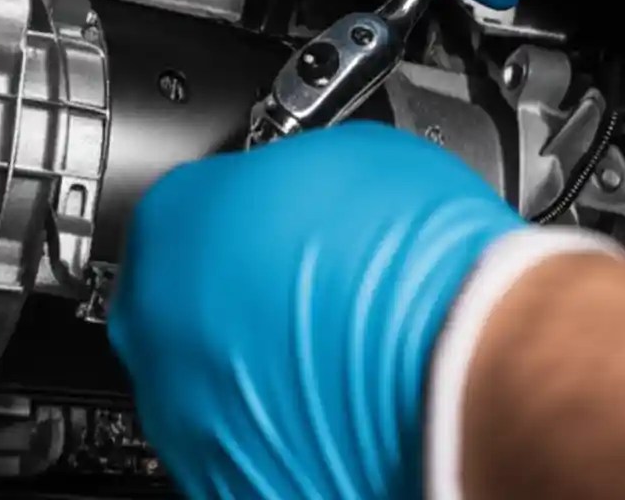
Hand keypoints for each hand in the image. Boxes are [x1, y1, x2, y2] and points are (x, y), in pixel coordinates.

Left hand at [108, 122, 524, 497]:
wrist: (470, 371)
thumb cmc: (421, 267)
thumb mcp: (353, 157)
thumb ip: (294, 178)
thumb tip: (305, 191)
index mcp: (172, 225)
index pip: (184, 210)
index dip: (242, 218)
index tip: (278, 228)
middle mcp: (154, 325)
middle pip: (181, 302)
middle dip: (236, 299)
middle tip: (312, 295)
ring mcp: (182, 415)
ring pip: (204, 383)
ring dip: (255, 370)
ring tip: (336, 359)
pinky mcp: (220, 482)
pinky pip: (237, 448)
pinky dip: (277, 432)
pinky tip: (336, 414)